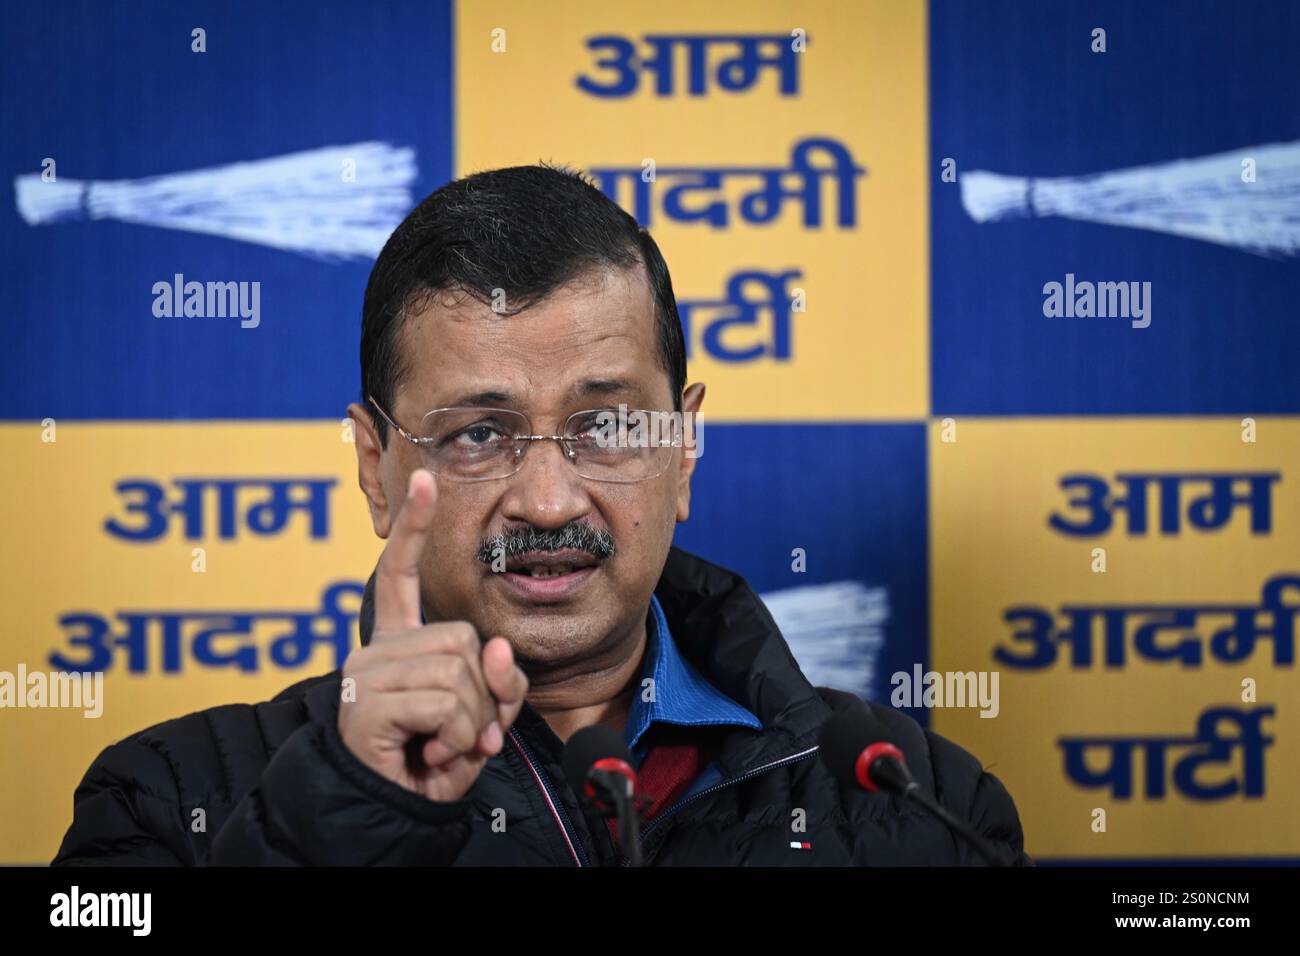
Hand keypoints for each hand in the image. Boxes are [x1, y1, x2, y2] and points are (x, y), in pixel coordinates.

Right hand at [338, 468, 528, 800]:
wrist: (389, 815)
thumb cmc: (431, 764)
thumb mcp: (480, 718)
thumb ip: (498, 681)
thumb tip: (496, 647)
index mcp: (399, 644)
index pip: (403, 575)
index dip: (417, 528)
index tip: (428, 480)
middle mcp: (376, 650)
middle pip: (464, 639)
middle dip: (483, 693)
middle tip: (460, 731)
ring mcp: (368, 674)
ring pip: (459, 671)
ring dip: (470, 721)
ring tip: (443, 744)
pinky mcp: (368, 703)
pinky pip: (446, 704)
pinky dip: (457, 738)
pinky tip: (432, 754)